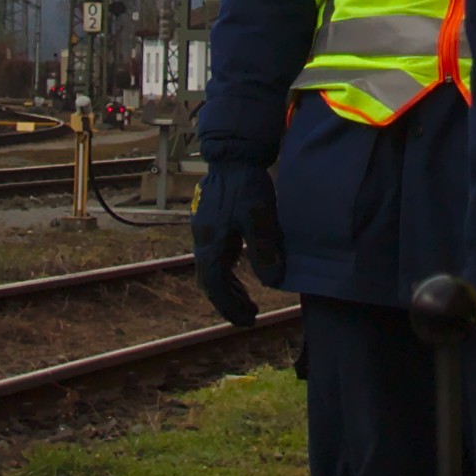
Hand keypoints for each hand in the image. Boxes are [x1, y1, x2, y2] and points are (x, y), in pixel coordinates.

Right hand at [187, 158, 284, 329]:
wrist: (233, 155)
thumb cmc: (246, 184)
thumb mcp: (261, 217)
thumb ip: (264, 250)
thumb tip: (272, 282)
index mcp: (211, 242)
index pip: (216, 286)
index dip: (230, 307)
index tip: (248, 321)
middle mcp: (203, 240)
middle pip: (211, 282)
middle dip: (229, 302)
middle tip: (250, 316)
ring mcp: (205, 232)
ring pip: (212, 271)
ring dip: (229, 289)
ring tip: (248, 302)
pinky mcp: (211, 225)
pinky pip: (216, 257)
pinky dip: (227, 273)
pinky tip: (241, 276)